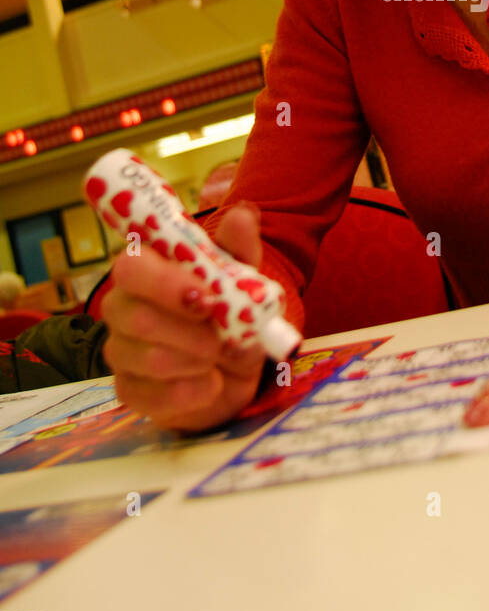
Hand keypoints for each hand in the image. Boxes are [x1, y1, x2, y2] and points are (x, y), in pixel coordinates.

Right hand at [102, 205, 267, 432]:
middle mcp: (122, 309)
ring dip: (197, 361)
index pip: (131, 267)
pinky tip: (210, 384)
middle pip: (136, 316)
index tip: (205, 297)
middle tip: (220, 338)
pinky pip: (153, 396)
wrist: (235, 369)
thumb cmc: (230, 313)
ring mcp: (121, 352)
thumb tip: (244, 214)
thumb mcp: (244, 278)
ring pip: (148, 358)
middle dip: (189, 331)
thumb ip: (239, 248)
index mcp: (146, 272)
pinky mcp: (129, 391)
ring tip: (219, 358)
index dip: (165, 283)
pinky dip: (194, 392)